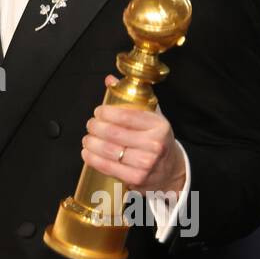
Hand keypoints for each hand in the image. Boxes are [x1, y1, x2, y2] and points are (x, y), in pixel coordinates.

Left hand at [80, 75, 183, 194]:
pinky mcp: (136, 178)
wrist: (171, 170)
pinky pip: (107, 167)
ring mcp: (146, 163)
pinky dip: (92, 158)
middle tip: (91, 125)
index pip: (125, 115)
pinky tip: (87, 152)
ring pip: (108, 150)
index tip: (98, 112)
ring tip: (88, 138)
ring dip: (91, 143)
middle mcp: (154, 144)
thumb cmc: (157, 140)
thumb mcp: (151, 117)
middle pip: (113, 133)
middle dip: (95, 127)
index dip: (105, 112)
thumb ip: (131, 98)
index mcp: (159, 126)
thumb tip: (110, 80)